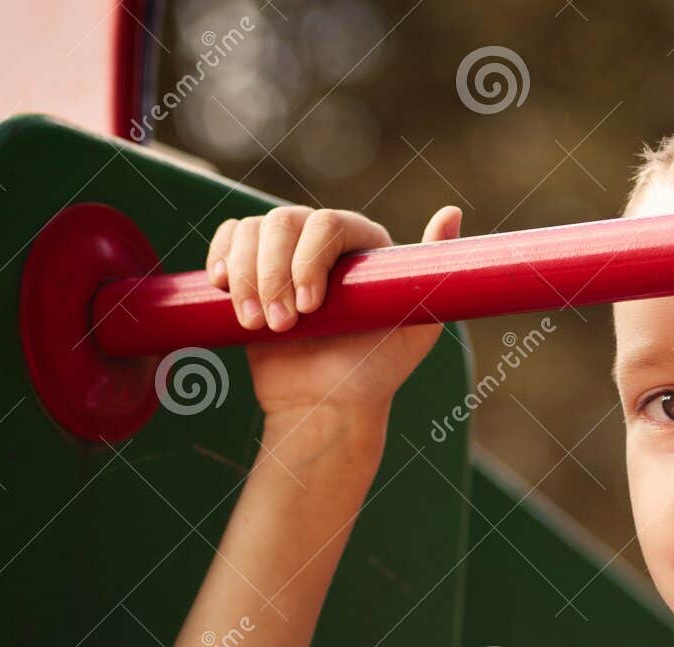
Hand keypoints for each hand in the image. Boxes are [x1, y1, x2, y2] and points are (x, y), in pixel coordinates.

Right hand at [206, 204, 462, 430]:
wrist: (326, 406)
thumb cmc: (376, 373)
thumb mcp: (418, 329)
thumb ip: (436, 273)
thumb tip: (452, 212)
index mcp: (366, 245)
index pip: (330, 224)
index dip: (310, 260)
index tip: (310, 308)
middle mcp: (325, 241)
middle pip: (284, 221)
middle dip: (274, 275)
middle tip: (283, 327)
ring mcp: (286, 251)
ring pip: (252, 230)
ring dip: (246, 277)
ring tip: (257, 324)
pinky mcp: (252, 266)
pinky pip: (229, 239)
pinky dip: (222, 260)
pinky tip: (221, 288)